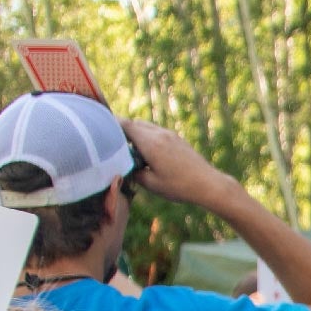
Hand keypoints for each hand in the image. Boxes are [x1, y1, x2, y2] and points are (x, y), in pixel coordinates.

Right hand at [119, 118, 235, 207]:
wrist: (208, 184)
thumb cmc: (180, 186)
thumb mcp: (152, 184)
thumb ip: (134, 173)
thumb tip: (124, 167)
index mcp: (150, 143)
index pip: (126, 125)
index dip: (112, 126)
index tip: (102, 130)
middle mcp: (160, 134)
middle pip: (135, 124)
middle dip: (123, 131)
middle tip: (114, 143)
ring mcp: (170, 135)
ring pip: (147, 126)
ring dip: (137, 134)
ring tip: (131, 150)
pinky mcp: (178, 139)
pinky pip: (157, 132)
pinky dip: (148, 137)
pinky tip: (148, 152)